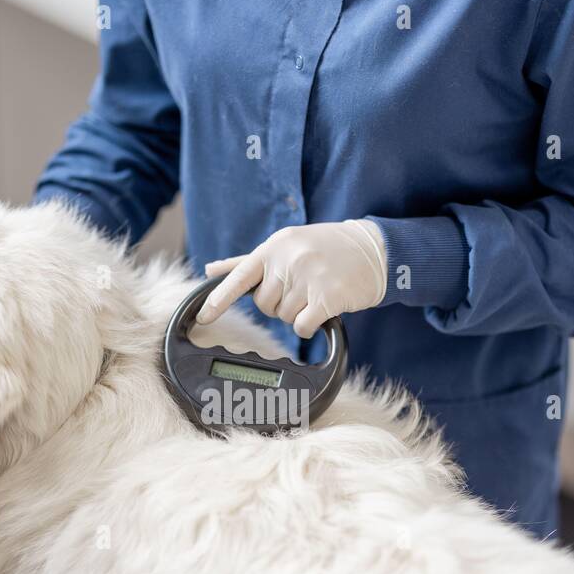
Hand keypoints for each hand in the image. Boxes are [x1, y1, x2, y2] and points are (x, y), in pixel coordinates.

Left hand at [197, 220, 386, 337]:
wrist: (371, 250)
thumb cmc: (324, 248)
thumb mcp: (284, 245)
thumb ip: (247, 262)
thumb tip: (210, 269)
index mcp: (274, 247)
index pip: (238, 277)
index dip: (218, 299)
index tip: (202, 317)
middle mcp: (288, 261)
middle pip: (265, 305)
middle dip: (280, 304)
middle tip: (302, 287)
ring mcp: (308, 278)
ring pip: (284, 318)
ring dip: (298, 313)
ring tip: (316, 292)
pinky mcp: (327, 297)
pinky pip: (302, 327)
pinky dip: (310, 325)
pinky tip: (323, 309)